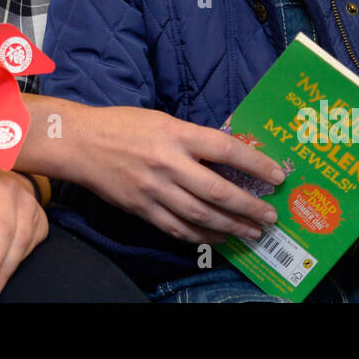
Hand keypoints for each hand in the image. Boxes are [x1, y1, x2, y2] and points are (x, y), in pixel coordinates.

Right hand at [74, 106, 286, 243]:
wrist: (80, 143)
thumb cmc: (123, 125)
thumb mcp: (163, 120)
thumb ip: (193, 138)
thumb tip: (228, 155)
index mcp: (177, 134)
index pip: (226, 150)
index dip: (256, 164)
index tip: (278, 176)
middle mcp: (168, 163)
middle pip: (218, 191)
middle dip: (250, 207)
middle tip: (271, 216)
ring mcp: (154, 190)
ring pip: (201, 215)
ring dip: (232, 227)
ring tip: (253, 231)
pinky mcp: (142, 209)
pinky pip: (178, 228)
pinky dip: (202, 236)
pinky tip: (219, 238)